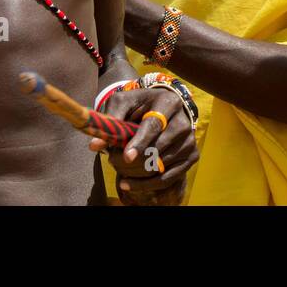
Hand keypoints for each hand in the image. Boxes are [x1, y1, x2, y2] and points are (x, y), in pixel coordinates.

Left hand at [89, 85, 196, 205]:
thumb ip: (111, 120)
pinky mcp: (191, 157)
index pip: (155, 125)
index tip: (127, 157)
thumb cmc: (140, 104)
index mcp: (168, 102)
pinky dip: (146, 184)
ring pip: (161, 165)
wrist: (163, 108)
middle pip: (158, 148)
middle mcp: (184, 122)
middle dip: (133, 160)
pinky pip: (168, 178)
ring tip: (119, 166)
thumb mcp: (124, 103)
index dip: (140, 142)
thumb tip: (95, 145)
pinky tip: (128, 184)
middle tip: (112, 160)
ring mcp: (190, 141)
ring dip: (136, 171)